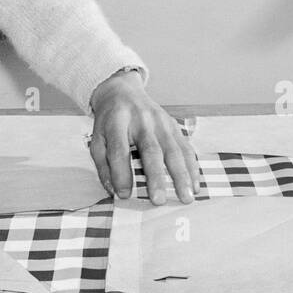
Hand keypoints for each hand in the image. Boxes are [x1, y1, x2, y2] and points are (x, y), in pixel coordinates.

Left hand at [88, 70, 199, 204]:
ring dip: (181, 176)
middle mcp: (141, 120)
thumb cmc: (109, 122)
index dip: (121, 174)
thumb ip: (103, 165)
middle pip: (150, 150)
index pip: (119, 150)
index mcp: (117, 122)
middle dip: (156, 177)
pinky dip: (192, 168)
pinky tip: (195, 185)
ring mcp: (161, 121)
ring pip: (173, 150)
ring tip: (186, 197)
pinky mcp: (174, 124)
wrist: (123, 92)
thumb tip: (114, 192)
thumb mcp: (97, 139)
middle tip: (159, 200)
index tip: (124, 195)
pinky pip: (185, 147)